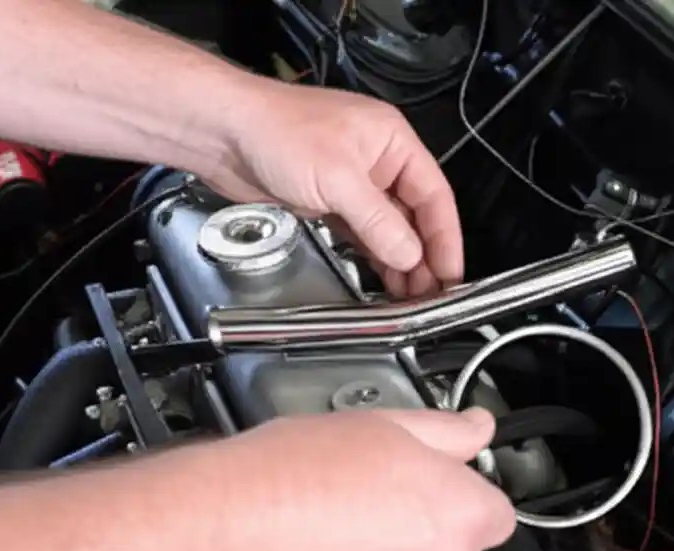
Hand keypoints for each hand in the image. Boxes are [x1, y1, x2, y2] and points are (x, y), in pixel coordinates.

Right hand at [190, 408, 513, 550]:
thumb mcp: (381, 423)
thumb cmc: (295, 476)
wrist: (228, 535)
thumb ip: (444, 431)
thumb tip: (477, 428)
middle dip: (422, 525)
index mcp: (460, 512)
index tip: (432, 482)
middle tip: (370, 495)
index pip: (495, 510)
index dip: (461, 492)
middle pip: (454, 548)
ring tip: (335, 526)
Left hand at [204, 77, 461, 296]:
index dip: (445, 238)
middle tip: (432, 294)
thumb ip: (378, 222)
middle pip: (414, 216)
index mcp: (392, 141)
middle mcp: (377, 161)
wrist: (223, 134)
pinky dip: (374, 256)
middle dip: (423, 255)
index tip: (451, 273)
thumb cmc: (276, 130)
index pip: (434, 196)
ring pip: (388, 228)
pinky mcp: (328, 201)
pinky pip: (362, 233)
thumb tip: (410, 255)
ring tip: (411, 296)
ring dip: (399, 261)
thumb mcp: (338, 179)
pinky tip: (384, 278)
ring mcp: (352, 182)